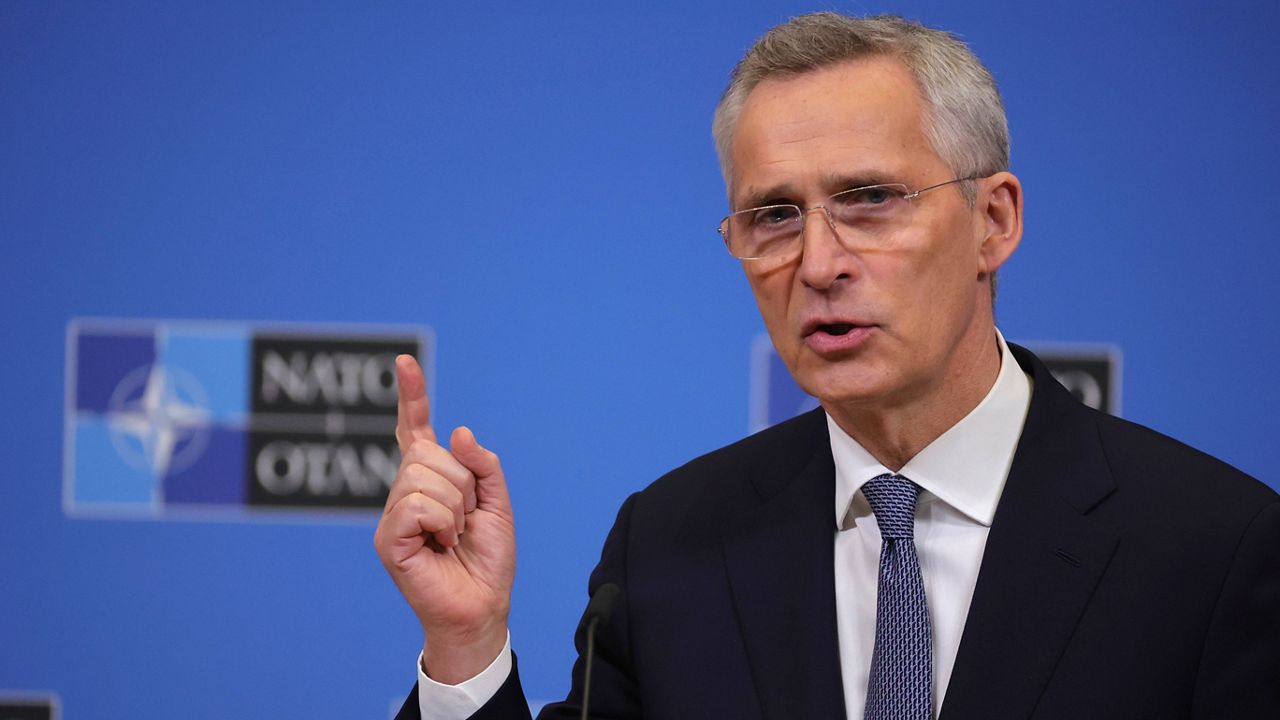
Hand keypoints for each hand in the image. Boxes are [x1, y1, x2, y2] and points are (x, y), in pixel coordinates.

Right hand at [373, 354, 515, 682]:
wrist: (483, 605)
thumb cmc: (487, 558)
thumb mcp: (498, 503)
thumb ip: (484, 465)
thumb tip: (457, 432)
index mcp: (431, 479)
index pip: (416, 429)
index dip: (412, 396)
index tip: (405, 362)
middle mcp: (406, 491)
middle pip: (428, 452)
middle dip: (462, 482)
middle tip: (467, 517)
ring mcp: (394, 514)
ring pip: (424, 477)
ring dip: (455, 506)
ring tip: (454, 535)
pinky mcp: (389, 539)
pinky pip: (416, 505)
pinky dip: (441, 521)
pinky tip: (442, 543)